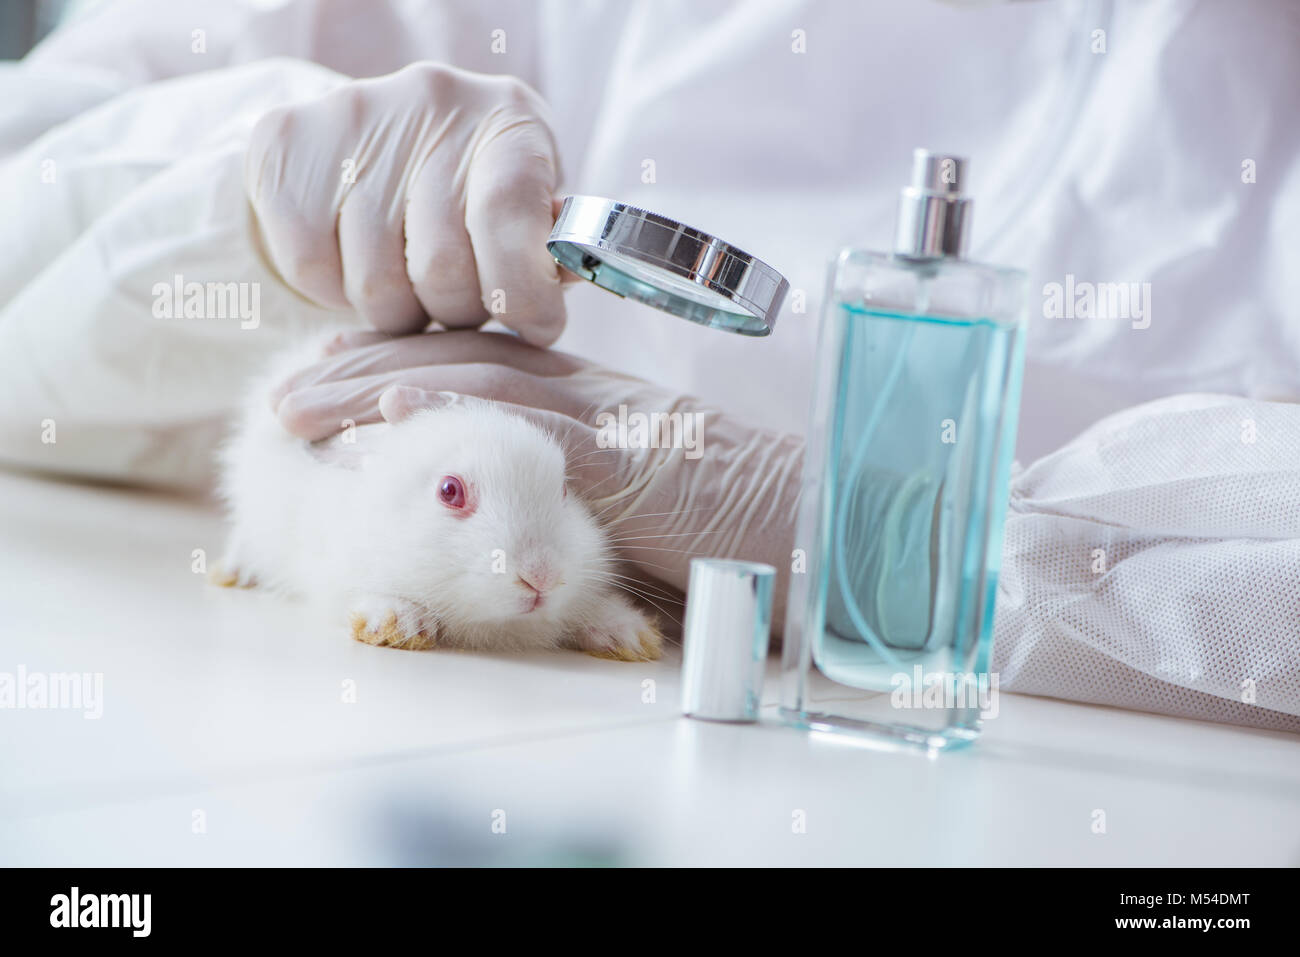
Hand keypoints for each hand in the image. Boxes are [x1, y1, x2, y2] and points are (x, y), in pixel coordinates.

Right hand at [244, 62, 566, 344]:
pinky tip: (360, 267)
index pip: (507, 220)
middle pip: (440, 266)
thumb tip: (546, 305)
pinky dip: (338, 294)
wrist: (387, 131)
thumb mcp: (534, 208)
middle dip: (457, 312)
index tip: (535, 327)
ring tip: (412, 289)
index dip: (523, 293)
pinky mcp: (284, 144)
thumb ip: (546, 254)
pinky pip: (311, 271)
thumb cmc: (482, 189)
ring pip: (375, 283)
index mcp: (508, 119)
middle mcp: (431, 102)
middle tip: (459, 306)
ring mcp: (352, 117)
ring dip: (399, 312)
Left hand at [273, 331, 803, 612]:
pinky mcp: (626, 456)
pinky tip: (396, 415)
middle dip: (361, 367)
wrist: (812, 521)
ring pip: (476, 381)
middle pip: (456, 355)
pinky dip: (460, 417)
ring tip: (306, 406)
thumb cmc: (727, 515)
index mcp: (587, 392)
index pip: (474, 355)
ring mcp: (606, 416)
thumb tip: (506, 500)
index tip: (326, 372)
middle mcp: (586, 389)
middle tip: (285, 392)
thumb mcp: (635, 485)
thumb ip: (571, 477)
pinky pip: (532, 429)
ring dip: (380, 389)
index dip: (393, 357)